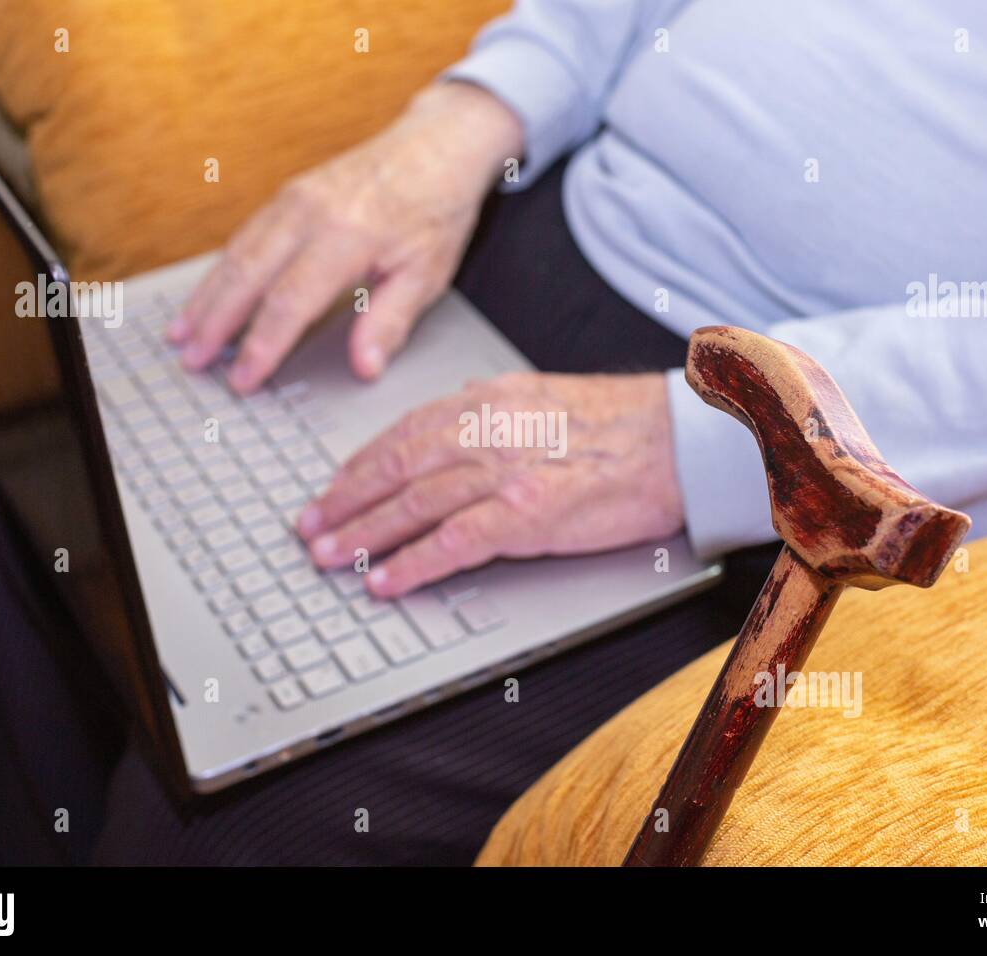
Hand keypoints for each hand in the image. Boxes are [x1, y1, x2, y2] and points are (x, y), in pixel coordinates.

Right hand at [167, 82, 522, 391]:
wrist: (437, 145)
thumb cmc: (436, 210)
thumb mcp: (427, 273)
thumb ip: (390, 322)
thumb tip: (364, 367)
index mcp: (348, 236)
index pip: (290, 302)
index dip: (262, 345)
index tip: (242, 378)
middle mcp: (311, 212)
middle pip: (248, 275)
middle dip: (215, 322)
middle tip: (191, 360)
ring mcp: (295, 198)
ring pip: (237, 252)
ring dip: (207, 296)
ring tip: (181, 332)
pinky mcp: (289, 193)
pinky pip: (246, 235)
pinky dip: (221, 269)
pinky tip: (208, 293)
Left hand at [297, 372, 684, 596]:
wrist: (677, 440)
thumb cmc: (617, 423)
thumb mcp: (539, 397)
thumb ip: (488, 413)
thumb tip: (444, 428)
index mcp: (485, 400)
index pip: (401, 434)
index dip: (358, 466)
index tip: (331, 489)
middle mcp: (485, 430)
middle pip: (394, 468)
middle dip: (343, 502)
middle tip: (308, 528)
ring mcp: (504, 472)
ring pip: (413, 504)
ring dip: (364, 534)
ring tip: (329, 556)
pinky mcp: (528, 513)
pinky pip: (454, 542)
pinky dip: (413, 562)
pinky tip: (386, 579)